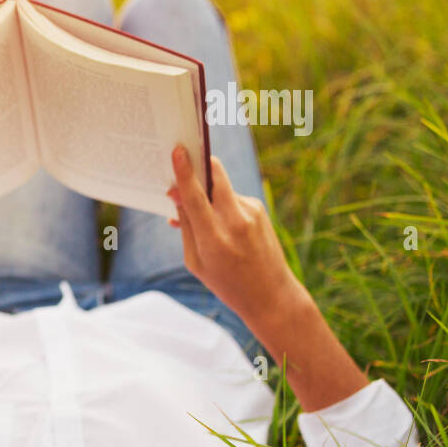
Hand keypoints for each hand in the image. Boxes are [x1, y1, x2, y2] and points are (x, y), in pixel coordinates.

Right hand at [167, 145, 304, 326]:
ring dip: (207, 194)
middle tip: (186, 159)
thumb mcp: (196, 261)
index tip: (178, 151)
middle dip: (200, 164)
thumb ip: (186, 226)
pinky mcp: (259, 209)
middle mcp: (235, 221)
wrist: (271, 295)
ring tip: (203, 221)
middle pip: (216, 175)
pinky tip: (221, 227)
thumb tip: (176, 195)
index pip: (196, 197)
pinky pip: (231, 198)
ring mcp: (251, 212)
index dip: (185, 173)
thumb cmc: (227, 282)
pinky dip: (219, 205)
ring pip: (221, 188)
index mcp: (214, 239)